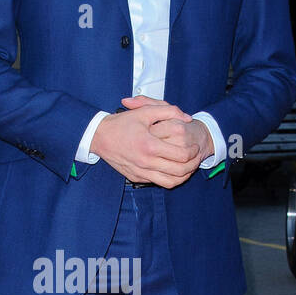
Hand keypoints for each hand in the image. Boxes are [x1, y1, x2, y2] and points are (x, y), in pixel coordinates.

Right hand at [91, 96, 206, 186]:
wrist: (99, 137)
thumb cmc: (123, 123)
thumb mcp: (145, 111)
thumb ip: (169, 111)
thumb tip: (188, 118)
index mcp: (149, 145)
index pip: (181, 155)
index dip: (193, 151)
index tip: (195, 146)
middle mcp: (145, 162)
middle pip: (179, 170)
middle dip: (192, 164)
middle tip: (196, 157)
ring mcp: (140, 172)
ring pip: (171, 181)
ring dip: (184, 175)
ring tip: (188, 166)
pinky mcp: (136, 178)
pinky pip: (158, 183)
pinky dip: (171, 179)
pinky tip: (174, 170)